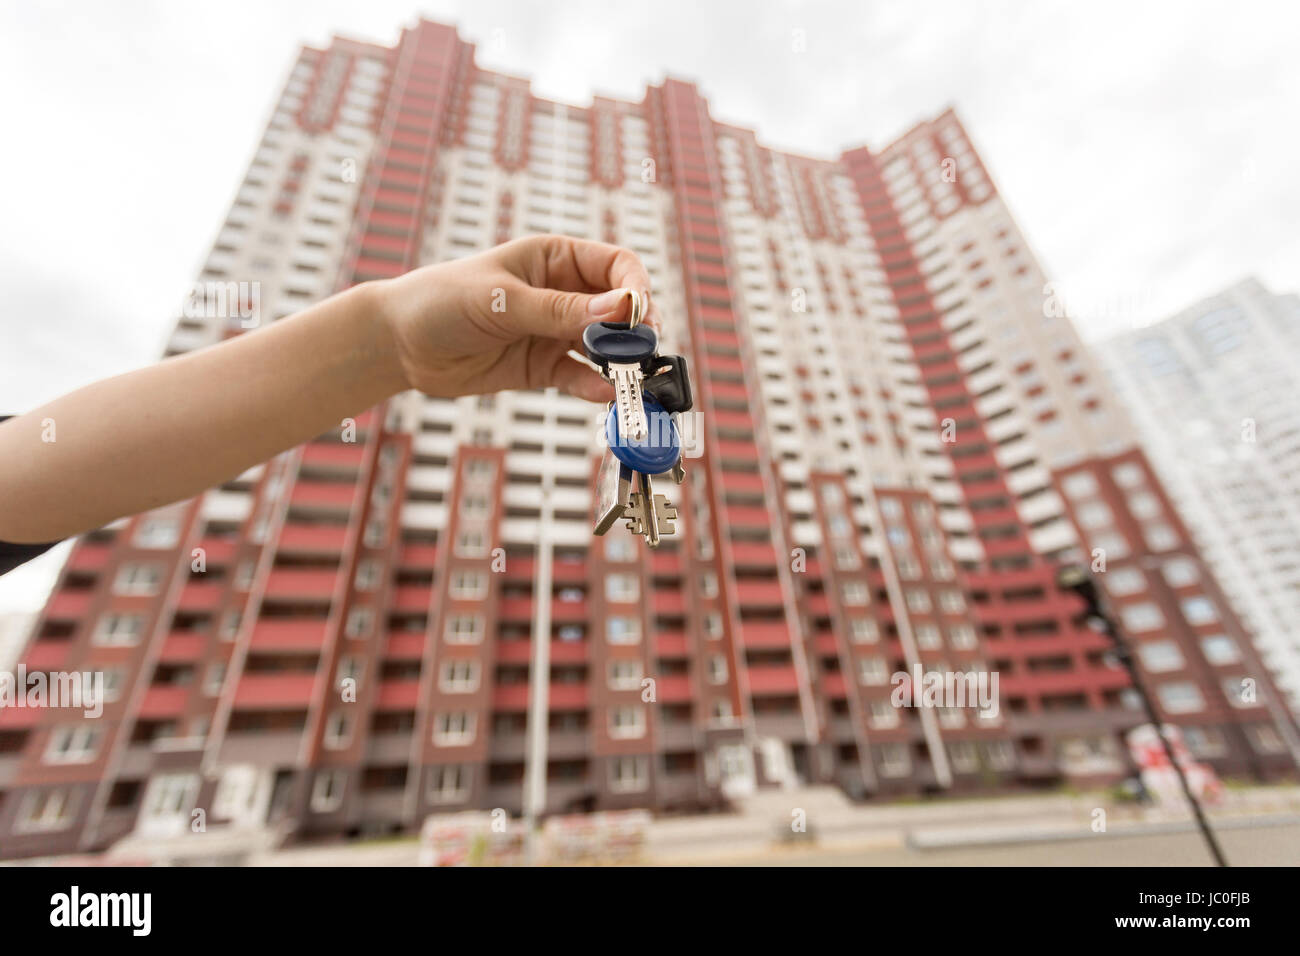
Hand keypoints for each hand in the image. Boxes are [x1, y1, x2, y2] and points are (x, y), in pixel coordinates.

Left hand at [377, 234, 658, 401]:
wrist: (399, 343)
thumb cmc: (441, 301)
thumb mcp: (500, 300)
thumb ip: (558, 309)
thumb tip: (618, 310)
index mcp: (555, 259)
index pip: (616, 265)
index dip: (635, 288)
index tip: (640, 315)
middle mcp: (563, 294)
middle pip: (618, 310)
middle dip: (633, 331)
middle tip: (641, 353)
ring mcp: (554, 332)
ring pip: (604, 347)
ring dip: (619, 363)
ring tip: (628, 379)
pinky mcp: (543, 368)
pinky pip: (579, 377)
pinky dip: (593, 386)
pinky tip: (602, 394)